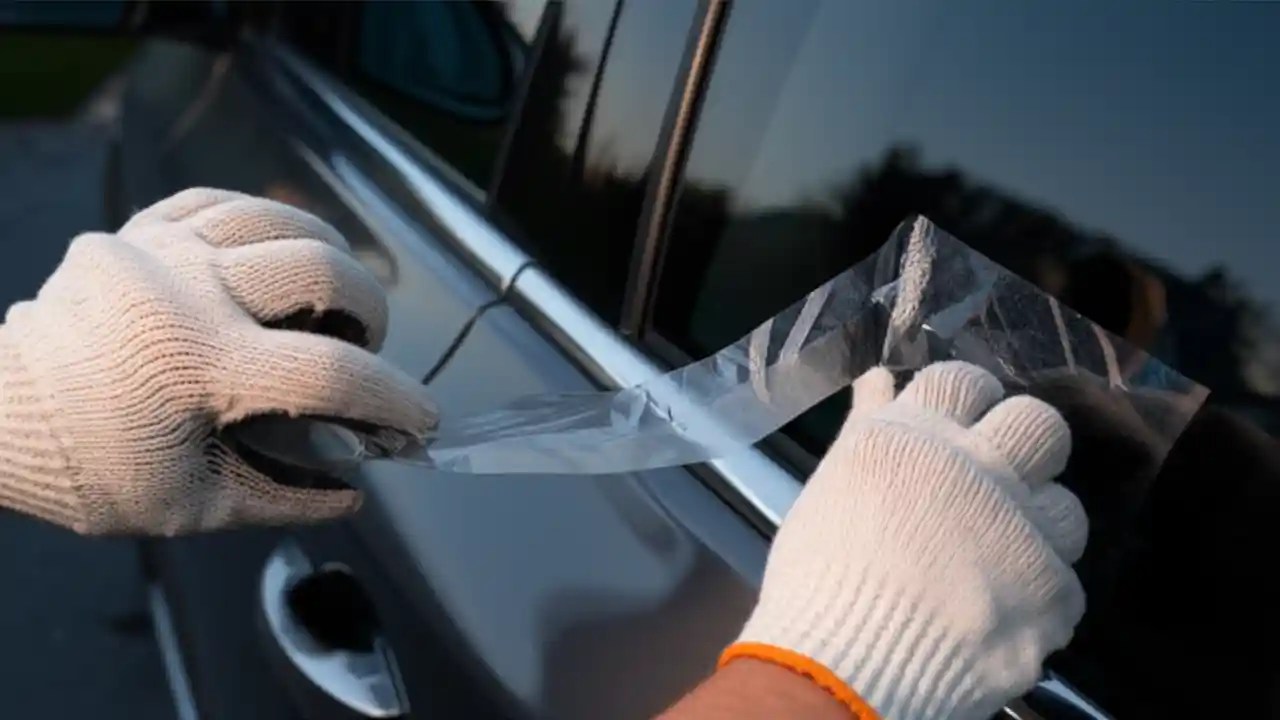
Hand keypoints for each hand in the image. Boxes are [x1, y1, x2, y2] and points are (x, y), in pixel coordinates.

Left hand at [0, 188, 435, 535]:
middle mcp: (189, 295)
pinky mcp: (138, 231)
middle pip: (323, 269)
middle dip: (370, 310)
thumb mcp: (192, 506)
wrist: (1, 417)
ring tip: (330, 294)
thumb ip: (283, 500)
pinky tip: (277, 252)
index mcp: (202, 367)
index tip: (421, 419)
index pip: (334, 375)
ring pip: (280, 220)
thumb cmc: (91, 469)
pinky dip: (265, 224)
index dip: (395, 399)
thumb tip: (354, 495)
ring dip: (328, 254)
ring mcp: (162, 252)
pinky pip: (221, 202)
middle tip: (364, 347)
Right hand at [725, 362, 1087, 719]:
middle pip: (1038, 425)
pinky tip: (996, 619)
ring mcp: (1022, 530)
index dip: (966, 400)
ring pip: (1067, 509)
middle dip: (1024, 447)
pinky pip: (1062, 589)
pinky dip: (1034, 604)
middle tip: (998, 479)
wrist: (844, 668)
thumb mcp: (834, 488)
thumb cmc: (818, 579)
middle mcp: (978, 470)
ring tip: (1000, 561)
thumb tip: (881, 382)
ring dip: (1037, 530)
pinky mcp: (1052, 593)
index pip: (963, 382)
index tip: (961, 420)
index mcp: (915, 439)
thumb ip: (869, 430)